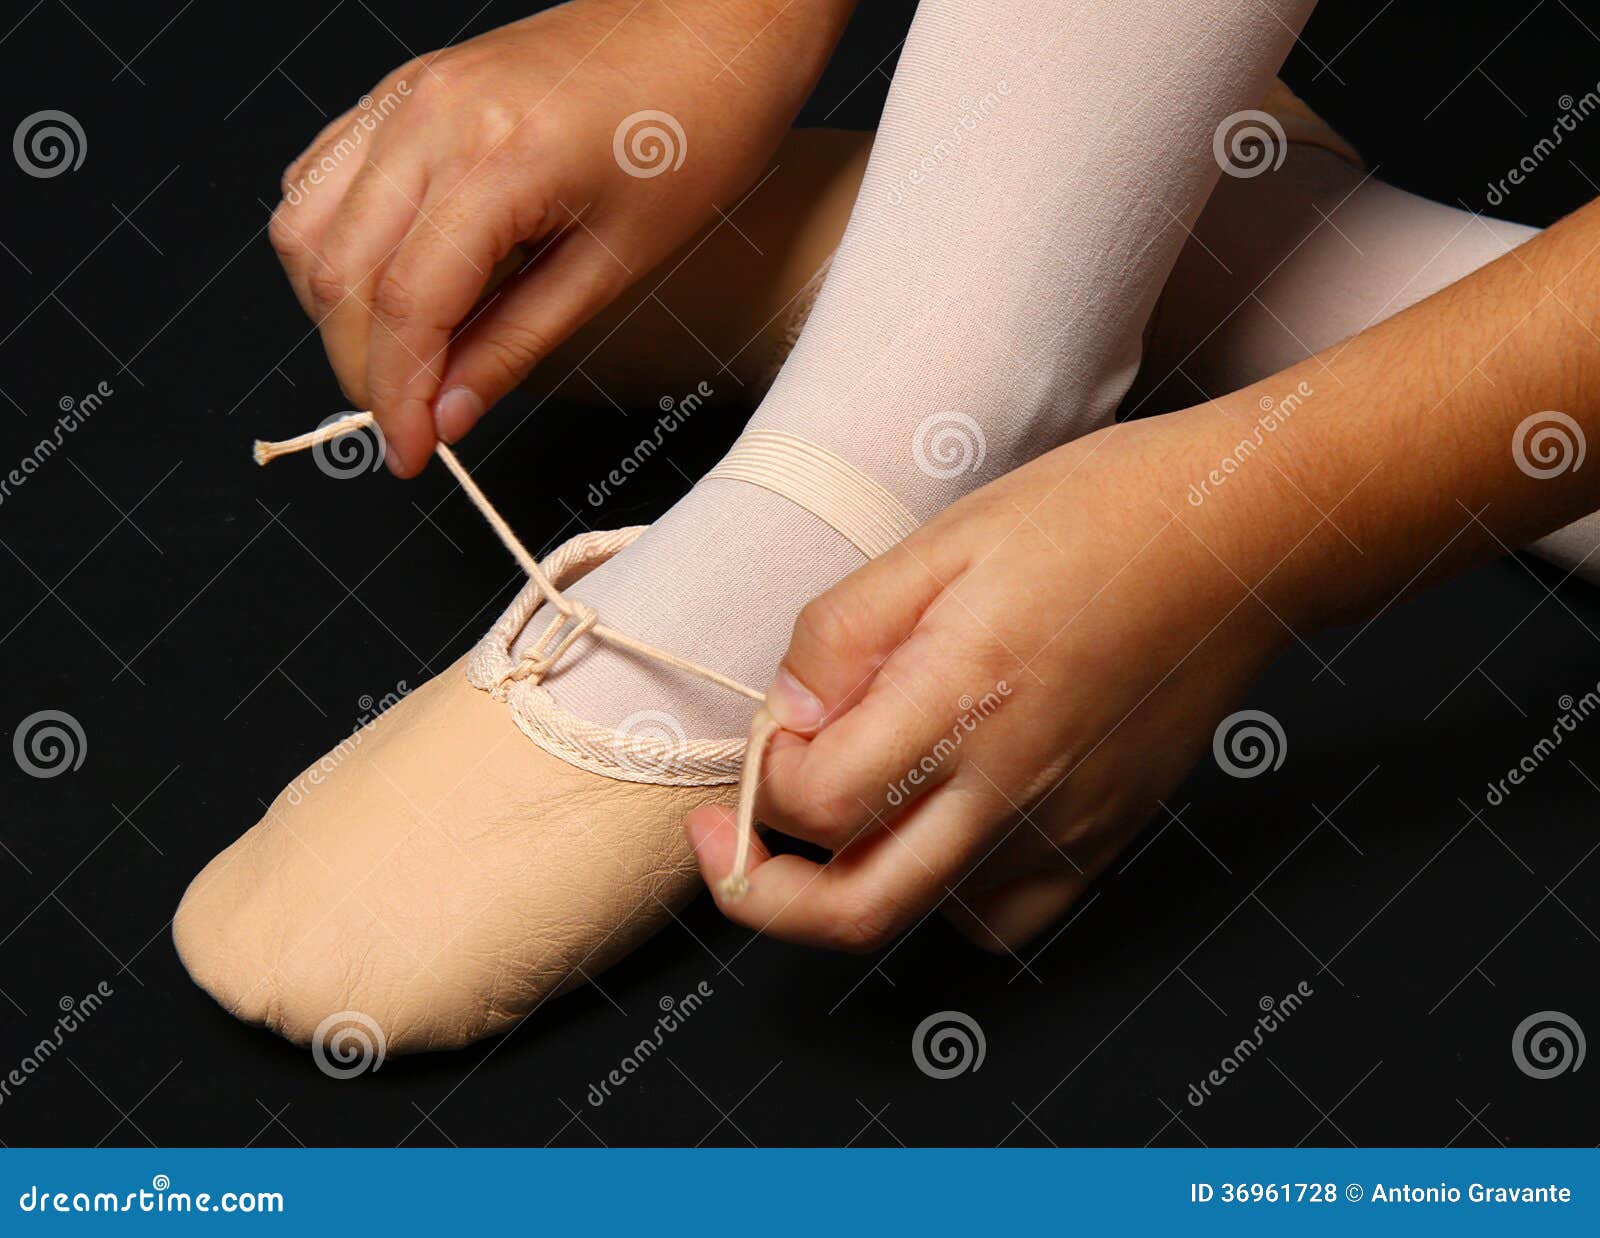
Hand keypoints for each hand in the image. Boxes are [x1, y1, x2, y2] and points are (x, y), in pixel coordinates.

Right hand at [269, 0, 851, 474]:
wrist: (709, 29)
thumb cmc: (691, 131)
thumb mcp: (615, 264)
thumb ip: (514, 345)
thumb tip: (446, 415)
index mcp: (492, 160)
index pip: (404, 307)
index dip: (395, 398)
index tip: (410, 457)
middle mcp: (427, 116)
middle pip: (340, 274)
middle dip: (362, 369)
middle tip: (410, 425)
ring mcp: (406, 93)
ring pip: (308, 227)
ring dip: (337, 313)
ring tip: (401, 364)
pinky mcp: (405, 88)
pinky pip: (324, 176)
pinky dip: (334, 248)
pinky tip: (386, 289)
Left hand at [684, 411, 1299, 951]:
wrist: (1235, 537)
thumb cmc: (1092, 515)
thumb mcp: (943, 538)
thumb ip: (846, 630)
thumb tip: (786, 713)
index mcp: (961, 696)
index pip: (818, 800)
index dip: (763, 777)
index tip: (768, 733)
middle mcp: (1012, 783)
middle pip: (854, 910)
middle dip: (761, 891)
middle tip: (726, 838)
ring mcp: (1064, 824)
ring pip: (924, 917)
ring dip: (855, 879)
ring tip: (848, 809)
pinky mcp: (1102, 837)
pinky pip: (1003, 913)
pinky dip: (948, 893)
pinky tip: (938, 826)